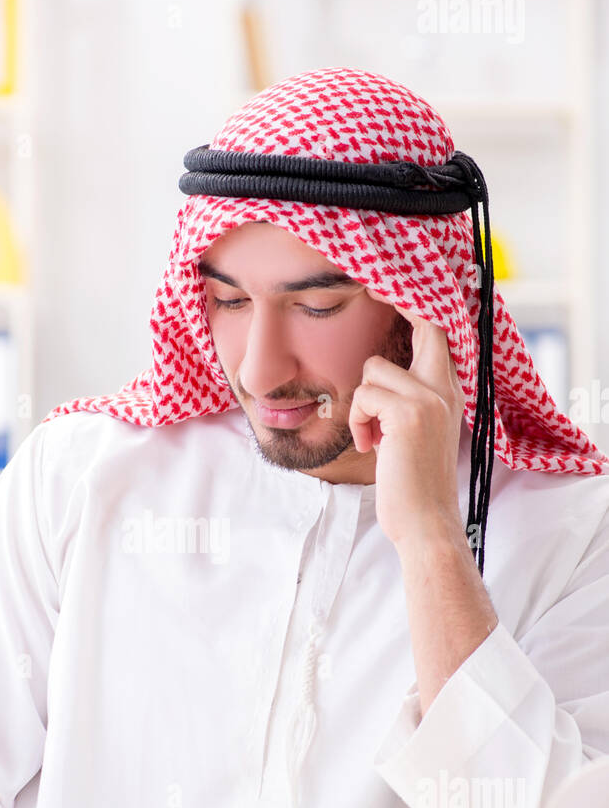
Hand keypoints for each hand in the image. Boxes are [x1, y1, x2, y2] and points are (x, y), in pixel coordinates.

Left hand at [350, 295, 465, 550]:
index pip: (439, 332)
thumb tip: (378, 377)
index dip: (419, 306)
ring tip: (373, 437)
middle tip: (372, 285)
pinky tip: (372, 447)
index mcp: (449, 392)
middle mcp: (446, 388)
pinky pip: (363, 397)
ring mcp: (429, 398)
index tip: (391, 284)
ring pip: (373, 370)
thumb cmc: (412, 485)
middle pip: (424, 325)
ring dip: (361, 405)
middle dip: (396, 302)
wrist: (425, 523)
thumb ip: (408, 402)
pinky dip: (358, 423)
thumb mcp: (415, 435)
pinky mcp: (409, 413)